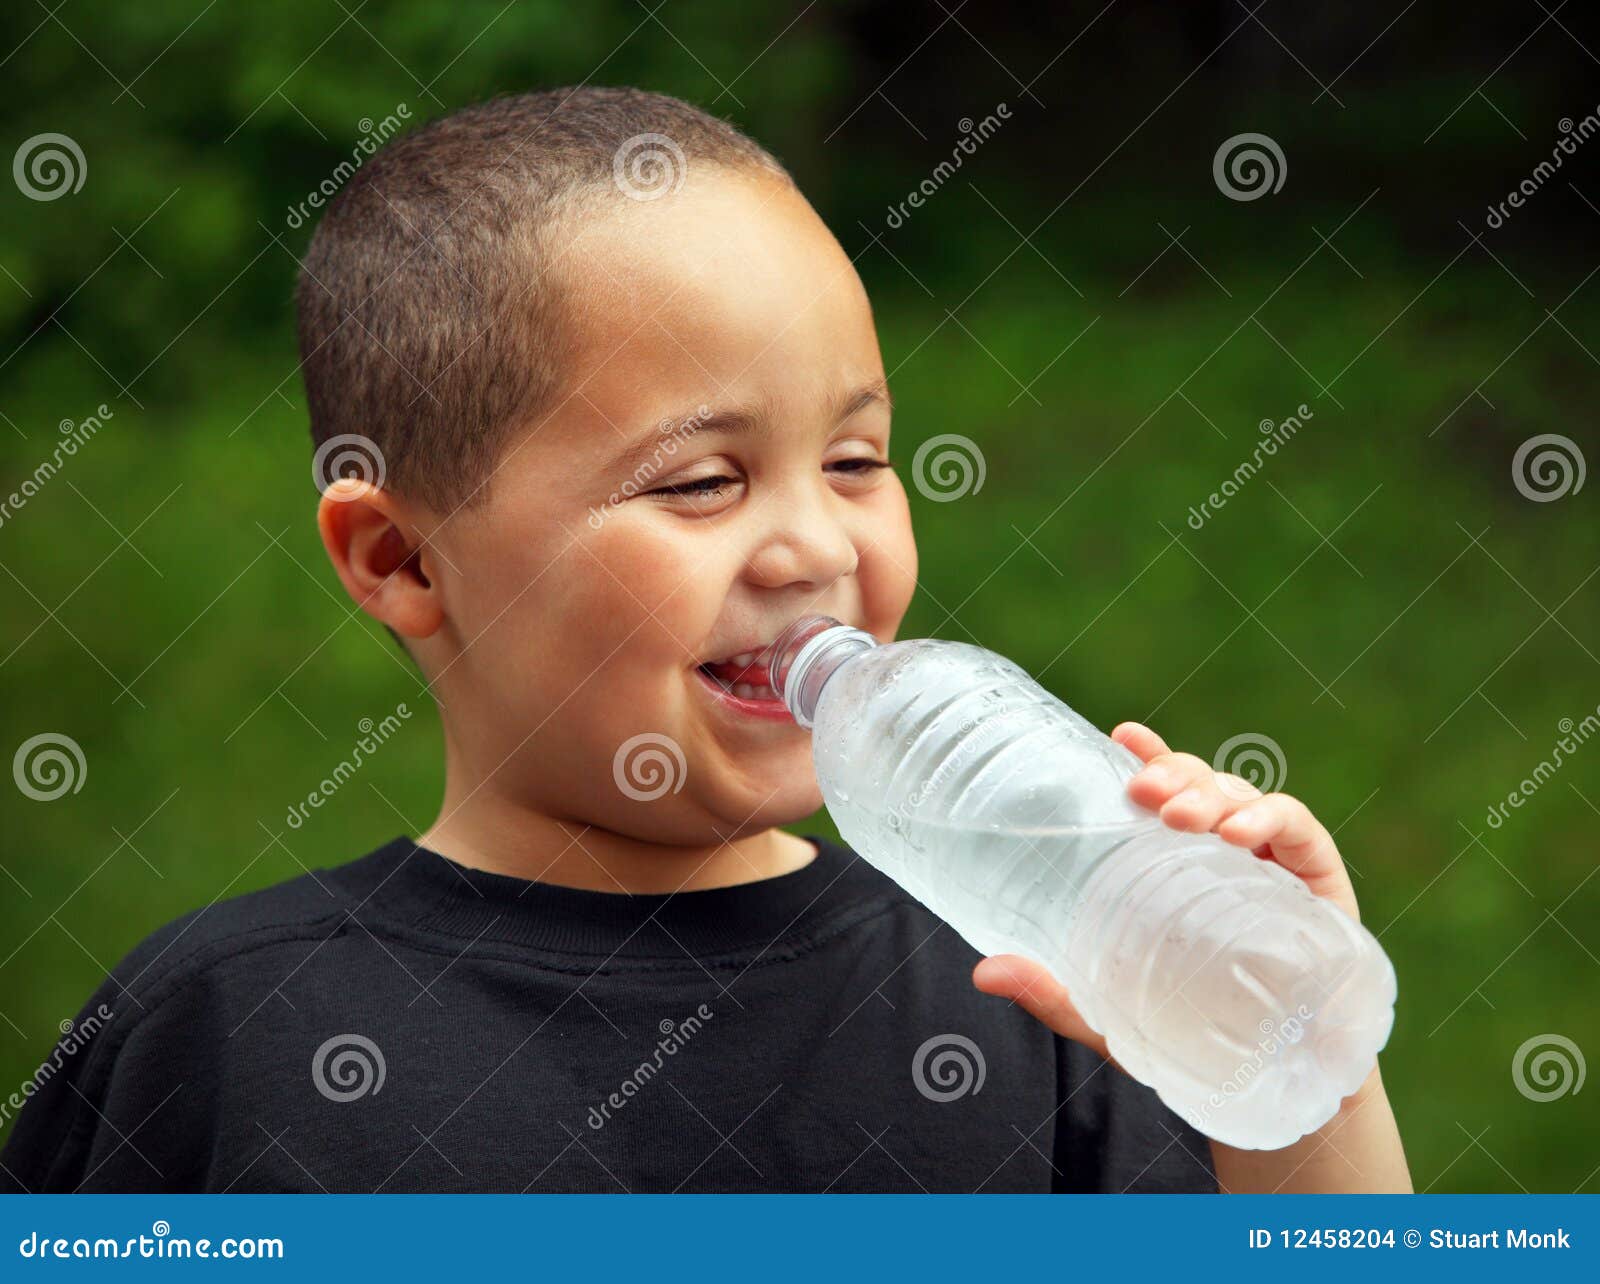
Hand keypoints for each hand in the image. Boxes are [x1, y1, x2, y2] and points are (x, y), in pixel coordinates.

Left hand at [972, 720, 1360, 1065]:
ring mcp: (1274, 863)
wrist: (1281, 1083)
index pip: (1164, 794)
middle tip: (1140, 788)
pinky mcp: (1319, 884)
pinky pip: (1298, 829)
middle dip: (1173, 773)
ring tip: (1180, 816)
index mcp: (1179, 865)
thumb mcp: (1113, 1014)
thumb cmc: (1193, 1034)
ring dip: (1210, 794)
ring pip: (1242, 795)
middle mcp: (1225, 853)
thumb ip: (1055, 993)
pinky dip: (1269, 818)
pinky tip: (1239, 834)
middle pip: (1200, 785)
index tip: (1121, 736)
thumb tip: (983, 972)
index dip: (1149, 757)